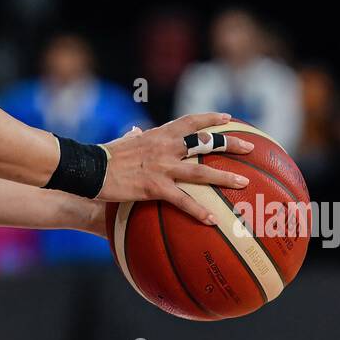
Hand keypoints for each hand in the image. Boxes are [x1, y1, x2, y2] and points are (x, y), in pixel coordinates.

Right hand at [97, 113, 254, 225]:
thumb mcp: (122, 141)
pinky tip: (212, 220)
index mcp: (158, 134)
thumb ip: (133, 135)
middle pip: (204, 143)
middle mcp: (164, 147)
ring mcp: (161, 167)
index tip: (228, 119)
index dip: (210, 119)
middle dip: (230, 145)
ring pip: (200, 171)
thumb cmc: (103, 155)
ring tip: (244, 185)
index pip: (189, 121)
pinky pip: (182, 200)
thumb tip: (135, 129)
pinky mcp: (154, 187)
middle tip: (250, 148)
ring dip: (224, 178)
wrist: (89, 168)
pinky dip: (198, 210)